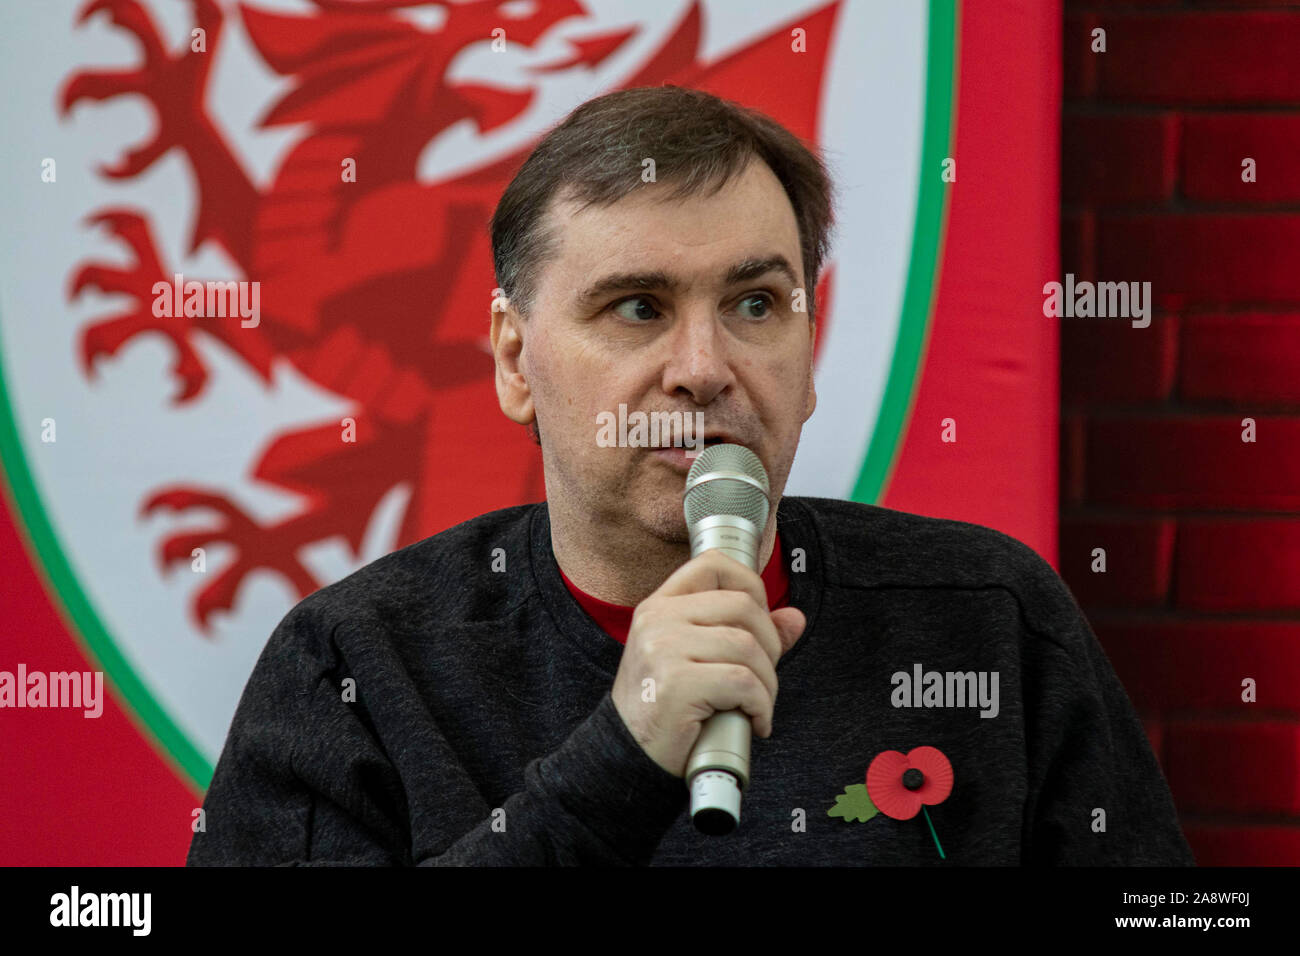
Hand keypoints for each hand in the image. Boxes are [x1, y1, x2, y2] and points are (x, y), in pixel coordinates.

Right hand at [610, 549, 805, 777]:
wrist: (628, 757)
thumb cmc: (665, 708)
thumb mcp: (699, 660)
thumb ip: (746, 634)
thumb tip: (795, 618)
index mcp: (660, 606)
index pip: (713, 565)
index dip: (750, 585)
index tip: (759, 624)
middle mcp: (658, 619)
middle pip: (743, 606)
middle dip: (769, 644)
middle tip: (762, 678)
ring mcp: (664, 648)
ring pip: (748, 646)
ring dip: (767, 684)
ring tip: (756, 706)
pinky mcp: (677, 684)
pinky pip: (744, 683)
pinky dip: (761, 706)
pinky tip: (754, 722)